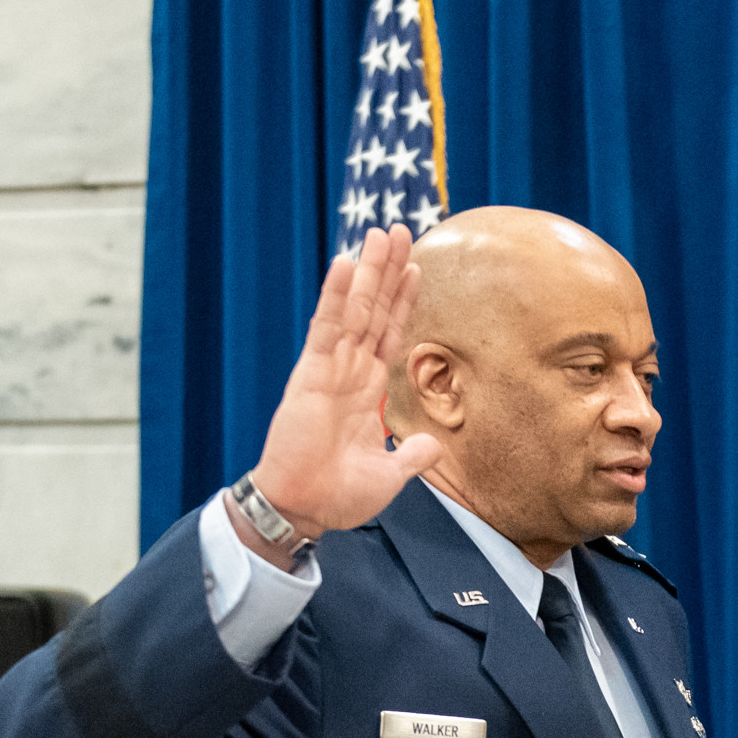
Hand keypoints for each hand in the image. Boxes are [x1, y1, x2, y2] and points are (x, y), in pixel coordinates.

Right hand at [244, 224, 442, 544]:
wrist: (304, 509)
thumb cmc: (338, 494)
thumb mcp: (389, 475)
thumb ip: (412, 455)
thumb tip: (433, 446)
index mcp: (367, 390)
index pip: (390, 334)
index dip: (404, 301)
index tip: (416, 267)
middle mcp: (350, 372)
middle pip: (374, 310)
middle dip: (387, 270)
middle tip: (398, 229)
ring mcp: (330, 369)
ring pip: (354, 309)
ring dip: (369, 271)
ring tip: (380, 233)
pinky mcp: (310, 374)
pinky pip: (326, 328)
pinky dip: (336, 296)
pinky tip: (346, 264)